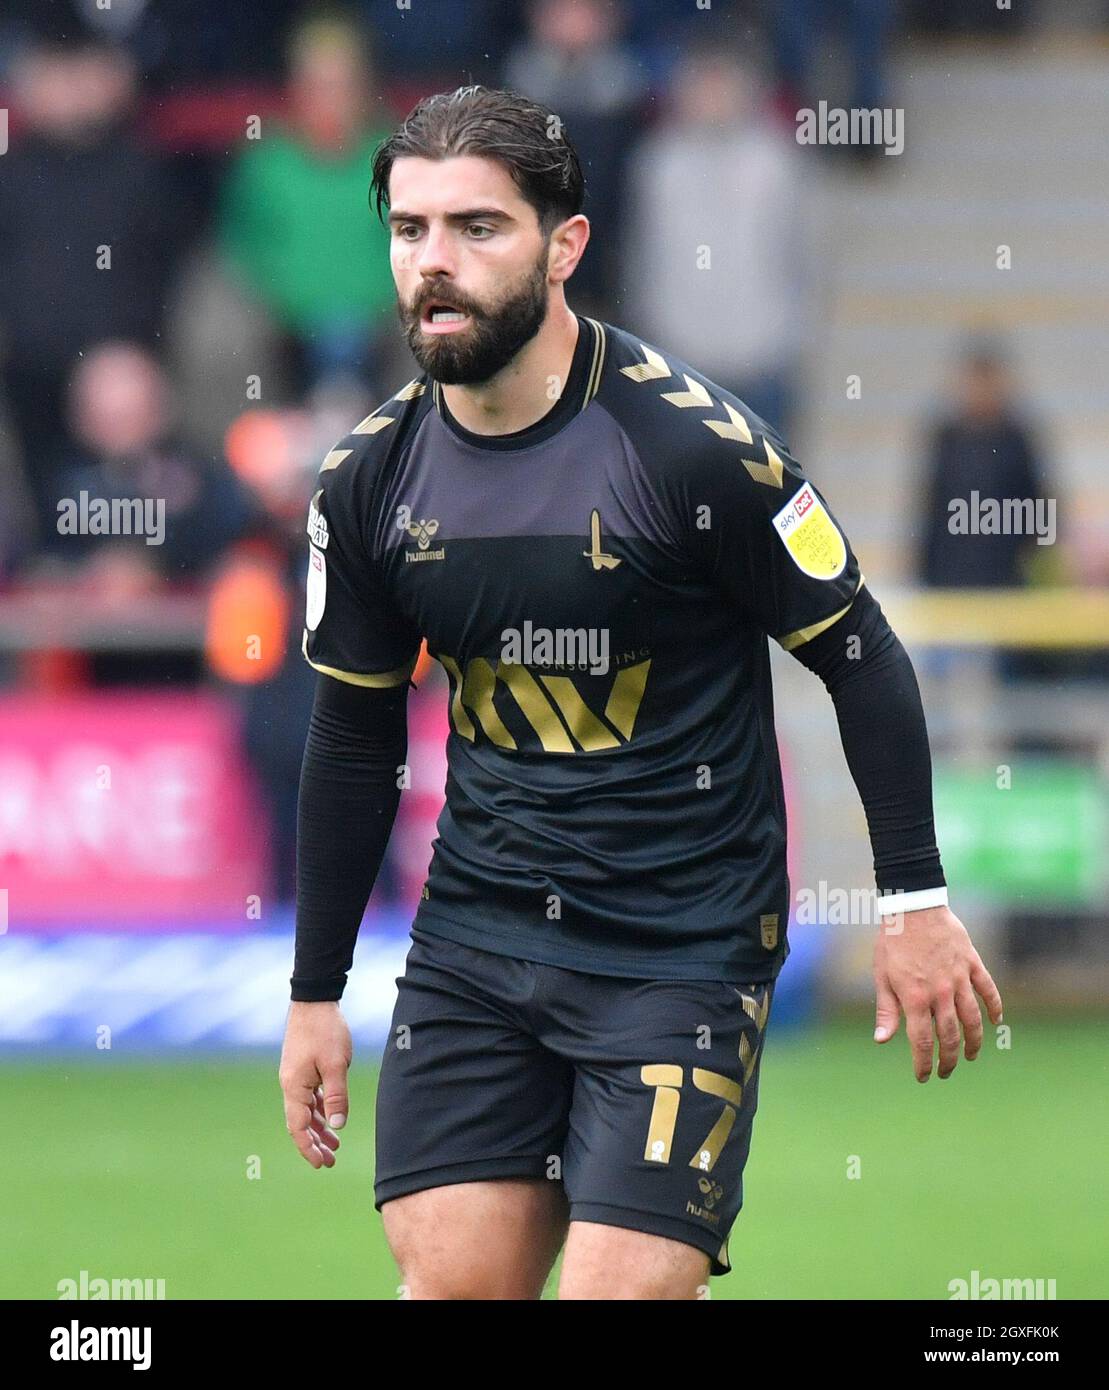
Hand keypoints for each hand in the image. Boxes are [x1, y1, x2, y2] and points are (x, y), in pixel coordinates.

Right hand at [279, 1000, 351, 1167]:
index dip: (309, 1148)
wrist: (314, 1000)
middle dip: (314, 1143)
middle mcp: (291, 1085)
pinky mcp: (303, 1068)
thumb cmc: (326, 1031)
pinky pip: (310, 1097)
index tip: (322, 1164)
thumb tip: (337, 1126)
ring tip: (334, 1144)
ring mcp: (296, 1076)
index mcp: (294, 1087)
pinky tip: (331, 1117)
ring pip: (306, 1110)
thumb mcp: (336, 1065)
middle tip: (331, 1162)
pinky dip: (320, 1109)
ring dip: (319, 1128)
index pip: (298, 1128)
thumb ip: (336, 1097)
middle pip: (300, 1123)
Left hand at [873, 905, 1002, 1081]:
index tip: (924, 1076)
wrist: (913, 907)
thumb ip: (886, 1010)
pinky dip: (994, 1007)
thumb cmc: (892, 941)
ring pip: (973, 1019)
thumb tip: (881, 1041)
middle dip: (948, 1059)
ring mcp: (959, 979)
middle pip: (949, 1036)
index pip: (922, 1042)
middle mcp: (939, 993)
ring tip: (971, 1056)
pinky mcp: (972, 964)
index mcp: (914, 998)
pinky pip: (988, 990)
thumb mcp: (882, 975)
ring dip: (974, 1042)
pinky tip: (995, 1021)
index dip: (924, 1063)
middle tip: (946, 1072)